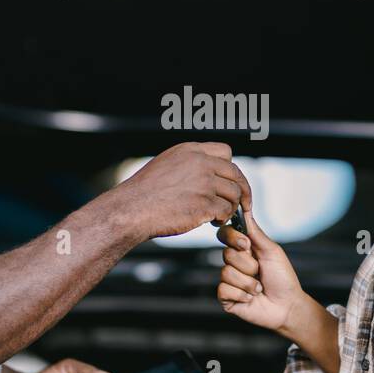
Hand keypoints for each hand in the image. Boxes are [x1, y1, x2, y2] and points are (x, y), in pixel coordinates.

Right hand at [113, 142, 252, 238]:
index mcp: (190, 150)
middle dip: (241, 190)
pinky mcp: (205, 204)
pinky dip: (223, 219)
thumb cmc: (144, 192)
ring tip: (218, 216)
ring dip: (230, 207)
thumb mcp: (167, 164)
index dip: (230, 169)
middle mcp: (200, 163)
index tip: (230, 181)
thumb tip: (210, 171)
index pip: (225, 151)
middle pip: (236, 173)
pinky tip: (212, 222)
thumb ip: (189, 163)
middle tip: (242, 203)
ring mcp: (204, 183)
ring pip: (234, 193)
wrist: (131, 209)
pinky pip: (226, 211)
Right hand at [215, 210, 304, 331]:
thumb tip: (246, 210)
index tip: (247, 245)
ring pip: (226, 273)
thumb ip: (256, 233)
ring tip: (259, 288)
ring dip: (248, 283)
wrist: (288, 306)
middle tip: (260, 272)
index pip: (225, 234)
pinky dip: (242, 295)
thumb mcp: (272, 251)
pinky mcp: (226, 298)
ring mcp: (229, 281)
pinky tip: (251, 298)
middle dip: (249, 265)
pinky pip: (224, 290)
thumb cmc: (283, 278)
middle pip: (227, 254)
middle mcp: (234, 264)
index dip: (233, 238)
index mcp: (244, 250)